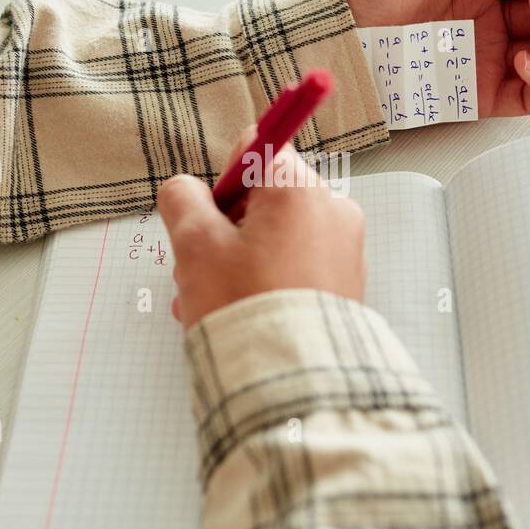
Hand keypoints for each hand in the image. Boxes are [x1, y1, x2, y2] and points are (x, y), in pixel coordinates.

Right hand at [157, 129, 365, 328]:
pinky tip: (241, 313)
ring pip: (276, 236)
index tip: (211, 217)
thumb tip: (185, 190)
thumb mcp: (195, 246)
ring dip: (238, 260)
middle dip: (226, 230)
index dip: (223, 179)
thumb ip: (182, 201)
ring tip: (211, 303)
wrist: (295, 380)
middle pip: (265, 197)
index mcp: (299, 188)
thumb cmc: (244, 305)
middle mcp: (332, 209)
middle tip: (201, 271)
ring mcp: (345, 248)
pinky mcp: (347, 284)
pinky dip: (267, 280)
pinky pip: (298, 266)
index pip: (256, 148)